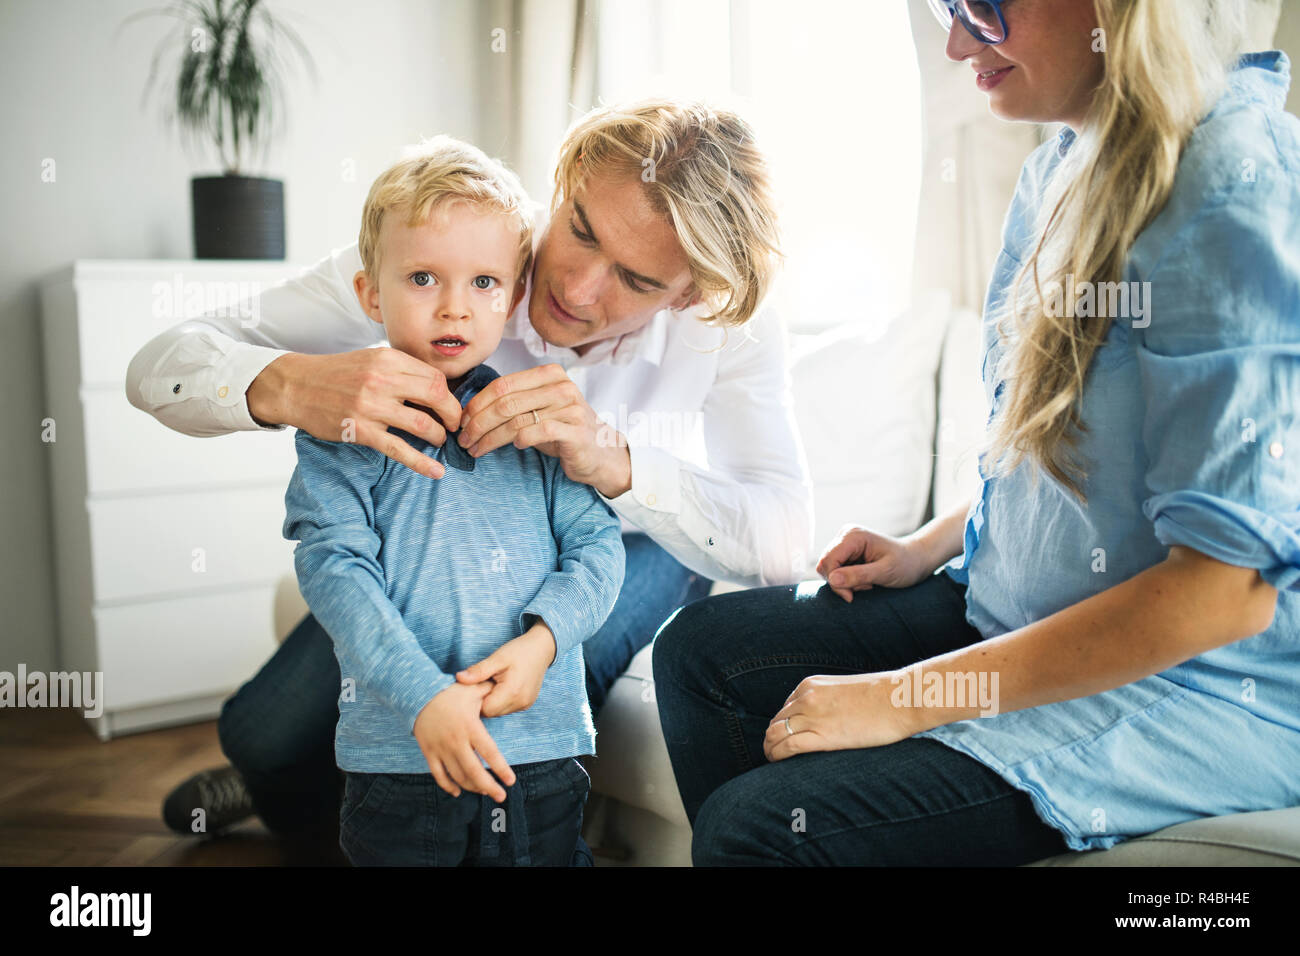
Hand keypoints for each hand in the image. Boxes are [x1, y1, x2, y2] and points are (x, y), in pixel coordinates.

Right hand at [247, 348, 462, 479]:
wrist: (296, 386)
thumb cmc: (336, 374)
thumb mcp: (371, 360)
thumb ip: (400, 370)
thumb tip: (436, 388)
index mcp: (388, 359)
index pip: (435, 377)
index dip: (449, 395)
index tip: (450, 407)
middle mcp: (382, 380)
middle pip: (436, 396)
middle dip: (452, 415)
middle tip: (453, 426)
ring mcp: (371, 406)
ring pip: (422, 424)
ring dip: (438, 437)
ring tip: (439, 442)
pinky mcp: (361, 430)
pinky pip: (399, 449)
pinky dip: (421, 463)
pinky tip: (436, 472)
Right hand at [413, 682, 515, 800]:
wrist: (419, 696)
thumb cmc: (450, 694)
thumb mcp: (472, 690)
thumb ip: (491, 693)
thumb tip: (508, 692)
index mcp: (470, 727)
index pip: (489, 752)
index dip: (501, 769)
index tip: (511, 781)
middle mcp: (456, 741)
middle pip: (474, 771)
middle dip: (489, 787)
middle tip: (501, 797)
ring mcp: (441, 749)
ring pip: (458, 776)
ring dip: (473, 787)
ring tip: (485, 792)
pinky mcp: (429, 753)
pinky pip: (438, 775)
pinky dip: (448, 786)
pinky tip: (458, 792)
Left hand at [454, 622, 555, 717]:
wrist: (542, 649)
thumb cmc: (519, 651)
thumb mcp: (497, 658)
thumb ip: (478, 671)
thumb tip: (458, 679)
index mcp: (512, 692)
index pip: (485, 709)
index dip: (477, 698)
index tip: (477, 684)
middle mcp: (520, 702)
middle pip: (491, 712)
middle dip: (484, 700)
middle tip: (484, 682)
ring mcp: (525, 705)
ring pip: (499, 712)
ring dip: (492, 701)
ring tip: (494, 683)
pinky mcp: (526, 704)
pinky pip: (507, 709)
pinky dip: (501, 701)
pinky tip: (502, 687)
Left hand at [456, 364, 631, 497]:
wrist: (600, 452)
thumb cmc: (562, 430)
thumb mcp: (538, 409)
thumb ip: (513, 402)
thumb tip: (469, 410)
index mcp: (549, 374)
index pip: (502, 385)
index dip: (477, 403)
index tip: (462, 421)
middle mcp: (562, 386)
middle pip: (505, 403)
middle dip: (478, 423)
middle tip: (464, 439)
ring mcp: (571, 407)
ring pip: (516, 420)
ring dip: (490, 438)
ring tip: (477, 449)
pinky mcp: (576, 431)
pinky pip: (537, 432)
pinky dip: (520, 440)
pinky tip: (514, 447)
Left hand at [763, 672, 915, 760]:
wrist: (900, 699)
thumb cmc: (882, 696)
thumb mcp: (844, 690)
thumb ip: (827, 700)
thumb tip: (824, 718)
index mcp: (810, 685)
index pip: (784, 708)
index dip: (782, 725)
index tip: (785, 737)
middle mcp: (806, 698)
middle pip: (776, 721)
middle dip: (772, 737)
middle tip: (774, 751)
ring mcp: (812, 716)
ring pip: (775, 733)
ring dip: (770, 748)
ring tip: (773, 759)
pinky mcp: (822, 736)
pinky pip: (787, 747)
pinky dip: (777, 755)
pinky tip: (777, 762)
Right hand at [816, 525, 930, 601]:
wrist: (916, 559)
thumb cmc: (905, 564)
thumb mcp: (885, 572)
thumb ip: (858, 575)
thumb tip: (832, 579)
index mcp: (853, 536)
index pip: (829, 560)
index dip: (835, 581)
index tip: (851, 596)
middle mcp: (845, 536)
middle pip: (825, 565)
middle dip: (841, 582)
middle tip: (865, 587)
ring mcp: (845, 543)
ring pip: (829, 569)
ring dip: (845, 582)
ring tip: (867, 583)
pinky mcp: (846, 552)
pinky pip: (836, 571)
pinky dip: (848, 580)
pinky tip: (865, 580)